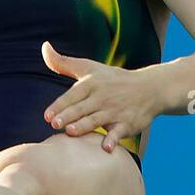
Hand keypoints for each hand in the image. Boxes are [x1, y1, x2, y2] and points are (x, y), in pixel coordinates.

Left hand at [40, 41, 157, 152]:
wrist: (150, 88)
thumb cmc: (113, 79)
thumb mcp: (89, 67)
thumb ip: (63, 63)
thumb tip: (44, 46)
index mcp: (91, 83)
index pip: (73, 95)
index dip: (59, 105)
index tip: (47, 116)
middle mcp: (102, 96)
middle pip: (82, 108)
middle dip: (68, 116)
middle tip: (55, 124)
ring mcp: (115, 111)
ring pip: (97, 120)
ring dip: (84, 126)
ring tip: (71, 132)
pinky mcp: (127, 124)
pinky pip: (119, 132)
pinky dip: (113, 139)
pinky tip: (106, 147)